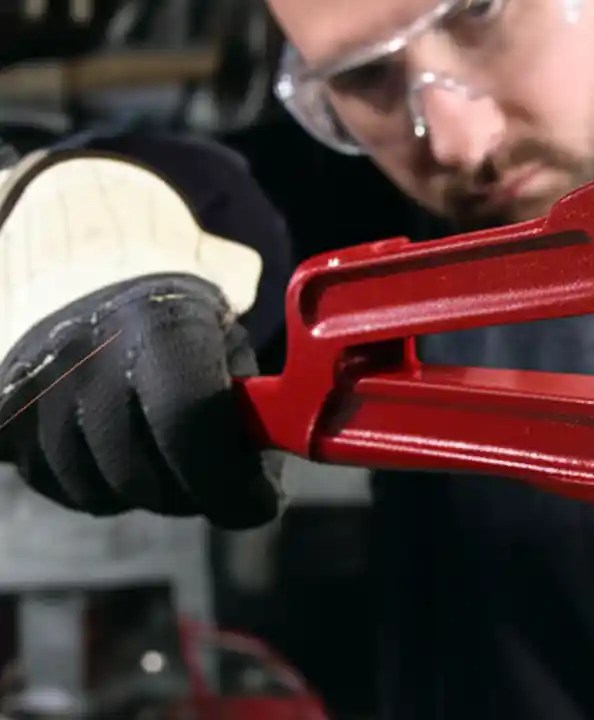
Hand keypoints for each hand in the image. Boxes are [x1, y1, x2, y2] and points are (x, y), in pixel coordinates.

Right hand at [0, 150, 278, 528]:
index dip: (230, 483)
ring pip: (99, 493)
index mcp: (157, 329)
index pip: (190, 428)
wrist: (80, 266)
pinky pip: (53, 484)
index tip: (257, 504)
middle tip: (213, 479)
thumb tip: (271, 475)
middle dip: (192, 493)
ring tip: (160, 448)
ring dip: (141, 491)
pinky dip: (92, 482)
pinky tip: (113, 448)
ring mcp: (35, 389)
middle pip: (145, 477)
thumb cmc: (172, 314)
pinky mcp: (2, 414)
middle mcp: (86, 357)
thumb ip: (257, 403)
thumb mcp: (226, 334)